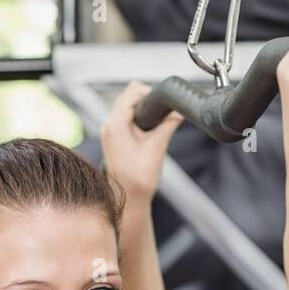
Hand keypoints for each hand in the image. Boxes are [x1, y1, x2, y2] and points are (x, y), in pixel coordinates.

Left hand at [99, 81, 184, 203]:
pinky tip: (148, 130)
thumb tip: (179, 112)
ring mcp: (109, 131)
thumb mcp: (157, 147)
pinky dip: (137, 118)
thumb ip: (168, 125)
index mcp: (116, 124)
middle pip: (128, 96)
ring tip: (156, 123)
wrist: (128, 198)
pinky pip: (124, 118)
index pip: (133, 91)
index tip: (163, 105)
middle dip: (147, 100)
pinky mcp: (113, 138)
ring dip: (142, 109)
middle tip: (162, 114)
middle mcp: (109, 124)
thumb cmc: (138, 179)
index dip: (151, 93)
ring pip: (126, 106)